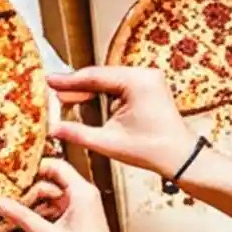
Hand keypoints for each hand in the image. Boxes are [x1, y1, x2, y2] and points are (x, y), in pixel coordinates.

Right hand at [0, 158, 127, 231]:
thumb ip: (23, 217)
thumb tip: (0, 203)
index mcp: (81, 192)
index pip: (56, 165)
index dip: (34, 167)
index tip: (14, 175)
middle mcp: (82, 194)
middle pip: (50, 180)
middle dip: (29, 189)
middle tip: (8, 198)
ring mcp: (79, 206)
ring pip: (50, 195)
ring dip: (33, 203)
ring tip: (12, 212)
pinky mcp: (76, 217)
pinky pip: (54, 207)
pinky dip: (40, 212)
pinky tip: (25, 221)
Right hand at [48, 67, 196, 177]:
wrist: (180, 157)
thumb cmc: (152, 150)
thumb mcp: (108, 142)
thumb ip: (78, 133)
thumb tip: (53, 128)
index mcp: (137, 82)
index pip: (95, 77)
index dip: (69, 80)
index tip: (50, 81)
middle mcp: (145, 74)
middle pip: (101, 76)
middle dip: (77, 85)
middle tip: (53, 90)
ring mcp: (149, 78)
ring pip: (109, 79)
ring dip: (88, 89)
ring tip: (66, 96)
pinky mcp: (149, 86)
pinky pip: (119, 84)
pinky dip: (102, 92)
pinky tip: (86, 99)